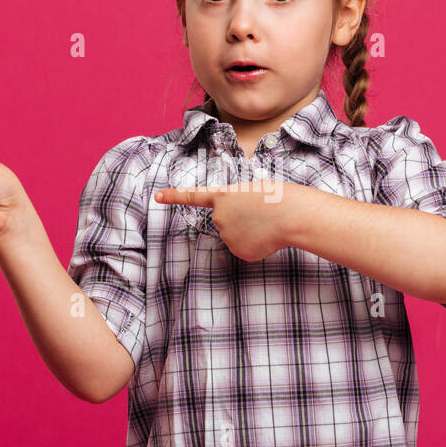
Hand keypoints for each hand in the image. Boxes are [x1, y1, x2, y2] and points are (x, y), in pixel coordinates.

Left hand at [154, 180, 316, 261]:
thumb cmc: (277, 198)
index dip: (173, 196)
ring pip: (237, 237)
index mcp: (222, 196)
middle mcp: (218, 217)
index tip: (156, 196)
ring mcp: (227, 236)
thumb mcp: (253, 193)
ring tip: (266, 224)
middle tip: (260, 214)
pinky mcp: (239, 252)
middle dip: (242, 221)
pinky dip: (258, 246)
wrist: (289, 214)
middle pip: (226, 223)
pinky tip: (267, 238)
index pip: (192, 196)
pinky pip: (247, 250)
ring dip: (251, 233)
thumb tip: (242, 231)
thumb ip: (240, 208)